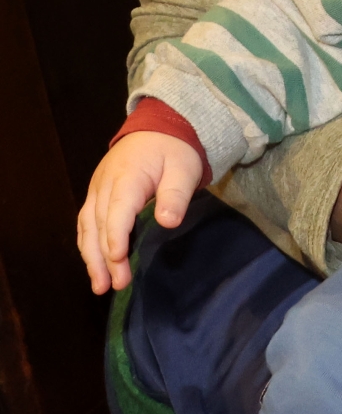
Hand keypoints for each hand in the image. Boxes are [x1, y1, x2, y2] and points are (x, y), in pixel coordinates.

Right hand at [78, 133, 202, 294]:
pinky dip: (88, 245)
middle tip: (113, 285)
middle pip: (98, 224)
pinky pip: (86, 222)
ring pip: (87, 227)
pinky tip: (95, 265)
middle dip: (104, 257)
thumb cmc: (174, 150)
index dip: (115, 237)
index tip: (118, 260)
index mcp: (126, 177)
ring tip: (100, 285)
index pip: (117, 211)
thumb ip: (175, 194)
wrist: (158, 128)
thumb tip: (168, 222)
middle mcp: (104, 185)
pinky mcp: (96, 195)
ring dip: (91, 257)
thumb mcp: (184, 168)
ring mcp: (97, 190)